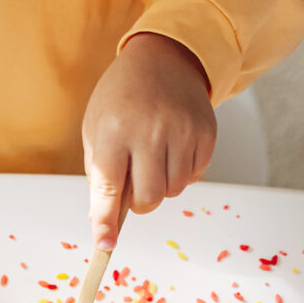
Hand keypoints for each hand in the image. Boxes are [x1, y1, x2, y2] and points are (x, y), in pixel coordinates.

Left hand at [82, 33, 216, 249]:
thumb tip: (102, 223)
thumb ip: (100, 177)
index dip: (106, 221)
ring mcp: (182, 131)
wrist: (164, 57)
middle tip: (134, 184)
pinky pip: (194, 177)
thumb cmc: (122, 98)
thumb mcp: (96, 130)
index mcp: (114, 131)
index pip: (109, 188)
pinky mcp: (206, 133)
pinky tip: (172, 150)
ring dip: (161, 187)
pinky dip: (181, 174)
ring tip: (153, 158)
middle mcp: (150, 131)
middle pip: (148, 198)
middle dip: (139, 202)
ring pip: (173, 192)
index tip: (105, 246)